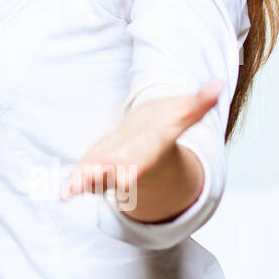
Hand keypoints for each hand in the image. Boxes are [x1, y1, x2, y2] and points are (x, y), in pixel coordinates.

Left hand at [60, 80, 221, 220]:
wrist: (147, 145)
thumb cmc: (162, 129)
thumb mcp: (181, 114)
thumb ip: (198, 103)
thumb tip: (219, 84)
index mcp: (148, 153)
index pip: (142, 162)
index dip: (133, 170)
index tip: (125, 179)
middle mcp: (128, 166)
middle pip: (116, 175)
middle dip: (104, 178)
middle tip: (90, 179)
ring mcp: (109, 171)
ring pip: (96, 181)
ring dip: (84, 184)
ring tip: (68, 191)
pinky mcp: (93, 169)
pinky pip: (81, 180)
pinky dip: (71, 186)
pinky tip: (60, 194)